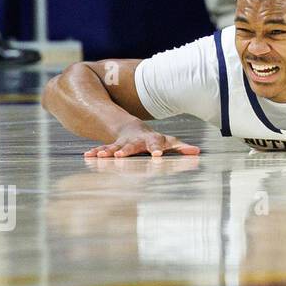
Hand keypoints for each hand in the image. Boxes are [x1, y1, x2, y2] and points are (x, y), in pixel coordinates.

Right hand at [84, 124, 200, 158]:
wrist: (134, 129)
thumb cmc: (156, 140)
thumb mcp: (170, 142)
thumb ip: (182, 148)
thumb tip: (198, 152)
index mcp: (152, 140)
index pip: (156, 143)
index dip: (156, 149)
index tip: (156, 155)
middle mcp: (137, 141)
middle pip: (133, 145)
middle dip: (127, 150)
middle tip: (120, 155)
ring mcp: (123, 143)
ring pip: (115, 146)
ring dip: (108, 151)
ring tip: (101, 156)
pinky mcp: (113, 146)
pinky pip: (103, 149)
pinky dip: (96, 152)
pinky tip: (87, 156)